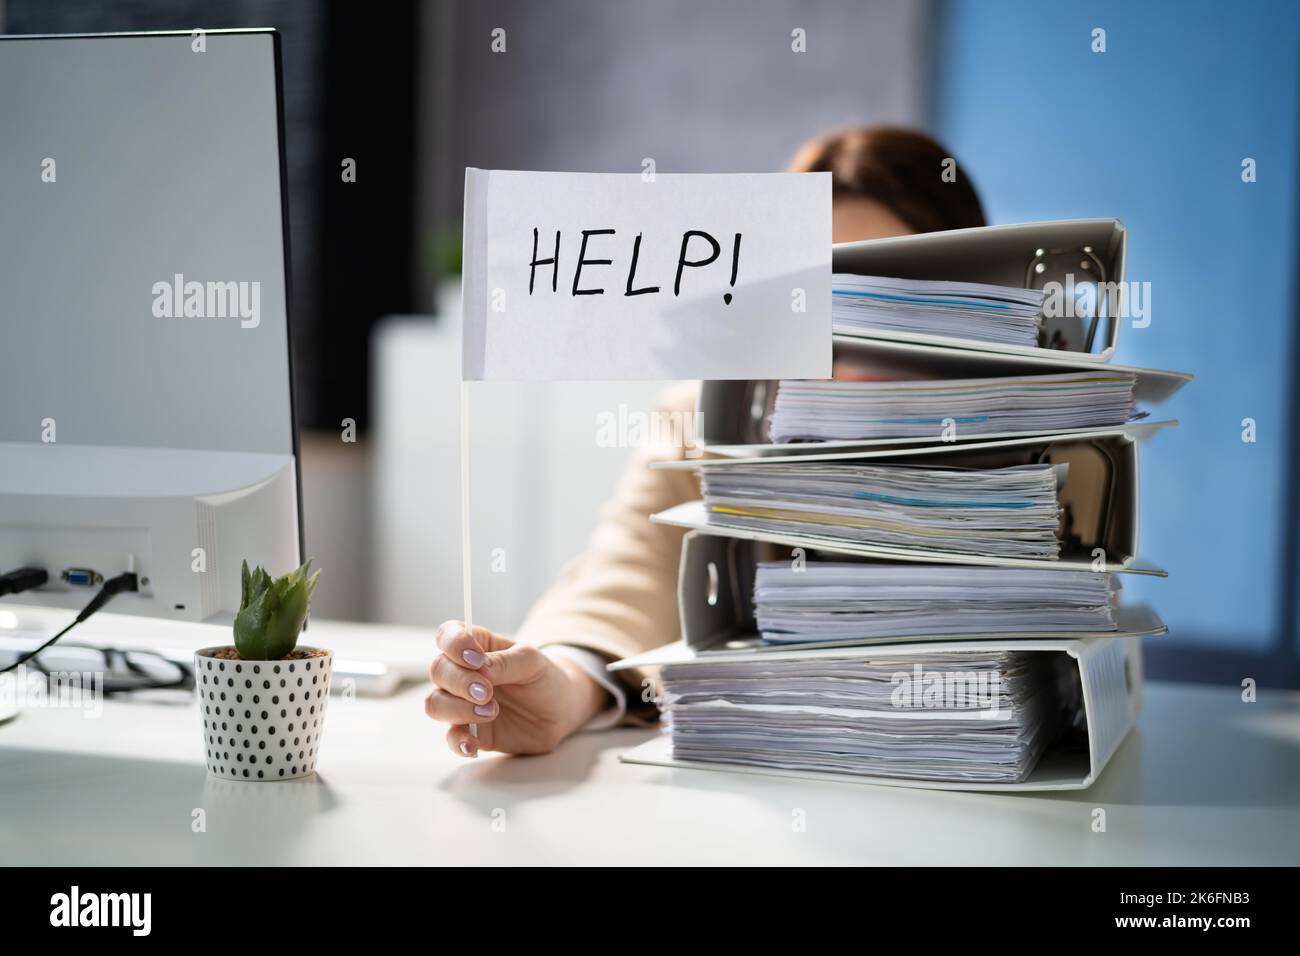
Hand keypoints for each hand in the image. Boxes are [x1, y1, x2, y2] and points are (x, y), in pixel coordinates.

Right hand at [425, 621, 610, 756]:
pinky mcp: (470, 732)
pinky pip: (452, 738)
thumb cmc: (543, 677)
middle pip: (438, 670)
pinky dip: (458, 742)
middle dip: (459, 681)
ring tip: (491, 711)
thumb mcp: (532, 662)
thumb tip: (480, 668)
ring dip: (457, 709)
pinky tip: (473, 745)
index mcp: (476, 647)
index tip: (476, 658)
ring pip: (435, 704)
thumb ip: (506, 662)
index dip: (454, 645)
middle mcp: (462, 673)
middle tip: (486, 692)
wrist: (560, 710)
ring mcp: (462, 703)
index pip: (448, 636)